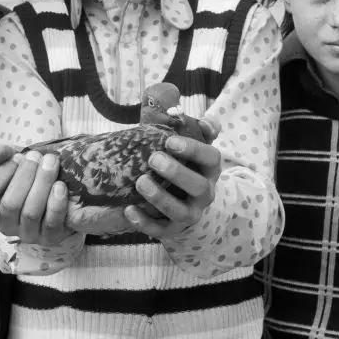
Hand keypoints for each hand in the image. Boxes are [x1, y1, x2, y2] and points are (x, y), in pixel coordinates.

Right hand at [0, 147, 69, 245]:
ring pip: (30, 212)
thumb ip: (3, 155)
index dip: (1, 174)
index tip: (17, 157)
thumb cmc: (36, 177)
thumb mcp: (19, 162)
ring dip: (42, 184)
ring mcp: (28, 234)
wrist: (67, 196)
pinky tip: (60, 186)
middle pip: (10, 203)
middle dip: (25, 176)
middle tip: (37, 156)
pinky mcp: (50, 239)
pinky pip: (51, 223)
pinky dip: (56, 203)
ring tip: (51, 164)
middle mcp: (7, 223)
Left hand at [125, 118, 221, 239]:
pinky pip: (161, 230)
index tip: (170, 140)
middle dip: (176, 172)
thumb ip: (185, 124)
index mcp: (209, 168)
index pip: (210, 157)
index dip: (193, 149)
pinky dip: (144, 222)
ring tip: (140, 182)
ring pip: (181, 212)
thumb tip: (180, 108)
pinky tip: (128, 210)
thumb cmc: (181, 163)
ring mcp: (190, 213)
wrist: (184, 201)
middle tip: (153, 159)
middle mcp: (204, 193)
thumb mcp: (186, 143)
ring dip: (160, 197)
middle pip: (198, 186)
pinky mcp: (172, 229)